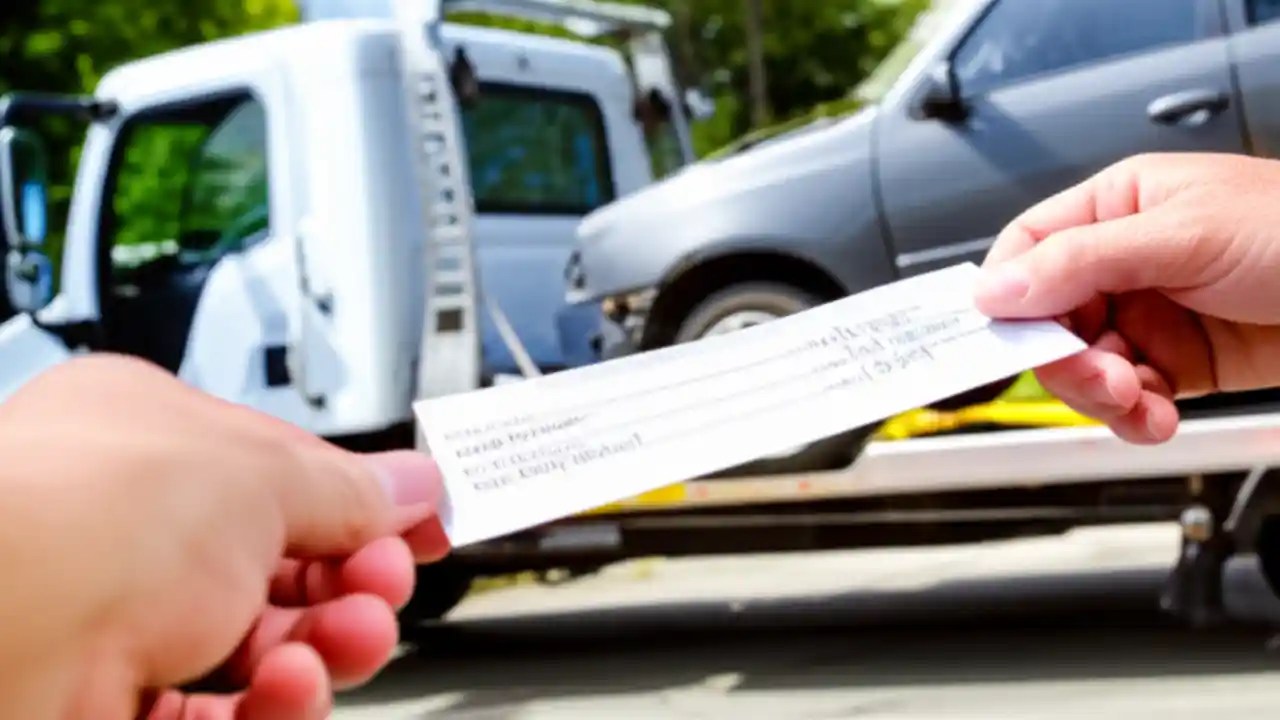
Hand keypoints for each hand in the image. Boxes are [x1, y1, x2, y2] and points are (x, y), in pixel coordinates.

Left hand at [0, 354, 449, 719]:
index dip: (363, 499)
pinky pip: (226, 714)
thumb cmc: (85, 516)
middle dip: (355, 581)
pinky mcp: (115, 709)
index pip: (285, 472)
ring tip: (350, 639)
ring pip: (262, 648)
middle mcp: (131, 531)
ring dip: (328, 646)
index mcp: (151, 439)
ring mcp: (119, 626)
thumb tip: (415, 485)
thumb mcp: (262, 475)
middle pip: (284, 567)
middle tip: (385, 582)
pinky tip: (289, 688)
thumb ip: (351, 488)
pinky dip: (276, 705)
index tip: (425, 524)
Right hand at [974, 152, 1279, 443]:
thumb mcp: (1183, 235)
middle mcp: (1126, 261)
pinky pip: (1128, 398)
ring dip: (1101, 397)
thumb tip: (998, 288)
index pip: (1028, 251)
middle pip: (1049, 322)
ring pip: (1084, 368)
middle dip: (1066, 360)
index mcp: (1118, 207)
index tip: (1006, 338)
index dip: (1009, 297)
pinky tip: (1157, 416)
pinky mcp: (1179, 364)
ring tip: (1137, 403)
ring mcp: (1152, 315)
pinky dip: (1134, 417)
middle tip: (1097, 378)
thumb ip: (1082, 261)